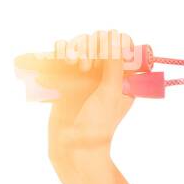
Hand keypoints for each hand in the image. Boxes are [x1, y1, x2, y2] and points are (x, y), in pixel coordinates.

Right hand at [45, 30, 135, 183]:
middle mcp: (106, 74)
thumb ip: (114, 66)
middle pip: (99, 43)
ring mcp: (85, 76)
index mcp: (125, 78)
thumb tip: (116, 39)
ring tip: (71, 64)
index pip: (124, 47)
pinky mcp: (66, 79)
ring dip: (74, 49)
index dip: (114, 42)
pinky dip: (59, 54)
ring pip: (80, 47)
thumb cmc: (98, 122)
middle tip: (85, 66)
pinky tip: (58, 63)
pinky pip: (62, 57)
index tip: (105, 51)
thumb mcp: (110, 93)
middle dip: (90, 47)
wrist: (72, 144)